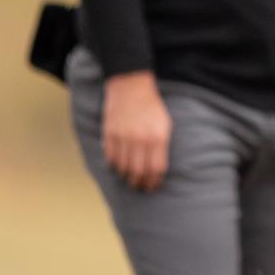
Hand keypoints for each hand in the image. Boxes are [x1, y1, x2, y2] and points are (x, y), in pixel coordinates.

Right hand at [102, 71, 170, 192]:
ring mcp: (123, 137)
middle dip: (140, 184)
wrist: (131, 87)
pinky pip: (111, 158)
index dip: (154, 181)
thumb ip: (162, 147)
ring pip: (123, 168)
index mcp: (157, 137)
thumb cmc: (152, 108)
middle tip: (141, 187)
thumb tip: (157, 170)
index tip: (154, 186)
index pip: (156, 168)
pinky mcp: (110, 134)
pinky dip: (114, 166)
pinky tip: (119, 168)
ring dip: (126, 177)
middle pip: (139, 172)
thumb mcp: (165, 125)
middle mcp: (140, 139)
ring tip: (130, 180)